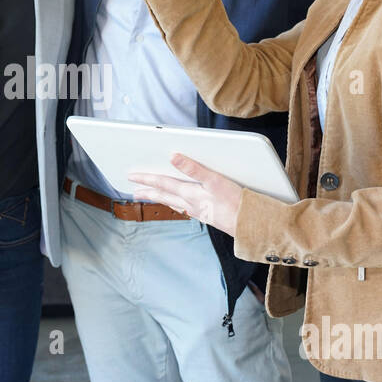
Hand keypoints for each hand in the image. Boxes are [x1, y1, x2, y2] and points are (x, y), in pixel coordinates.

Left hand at [127, 154, 241, 236]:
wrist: (249, 225)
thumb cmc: (234, 202)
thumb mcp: (215, 181)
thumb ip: (194, 168)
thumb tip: (174, 157)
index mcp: (190, 194)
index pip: (163, 184)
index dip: (147, 179)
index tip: (132, 177)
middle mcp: (190, 204)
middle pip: (164, 196)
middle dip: (148, 192)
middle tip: (134, 191)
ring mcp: (197, 211)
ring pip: (172, 203)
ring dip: (159, 199)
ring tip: (149, 197)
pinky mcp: (206, 215)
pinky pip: (183, 208)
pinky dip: (175, 204)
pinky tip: (178, 204)